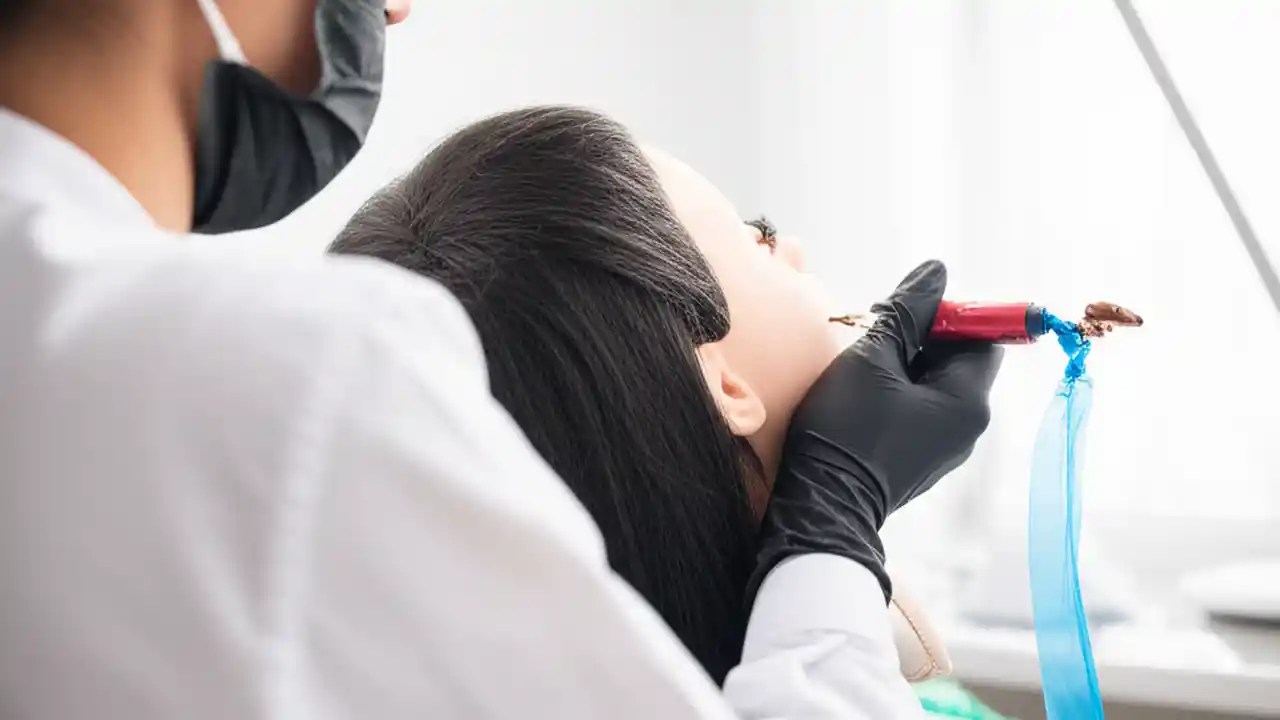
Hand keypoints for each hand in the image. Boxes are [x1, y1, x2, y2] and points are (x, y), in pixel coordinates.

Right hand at [750, 260, 1003, 601]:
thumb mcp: (871, 358)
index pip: (985, 337)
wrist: (820, 506)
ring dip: (904, 361)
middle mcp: (968, 427)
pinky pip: (920, 409)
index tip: (908, 308)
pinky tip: (862, 388)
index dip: (952, 313)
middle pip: (960, 359)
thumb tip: (936, 271)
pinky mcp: (919, 459)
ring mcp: (944, 447)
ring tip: (863, 358)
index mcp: (969, 402)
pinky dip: (898, 390)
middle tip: (876, 326)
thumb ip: (907, 312)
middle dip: (922, 335)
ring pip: (935, 383)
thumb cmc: (846, 432)